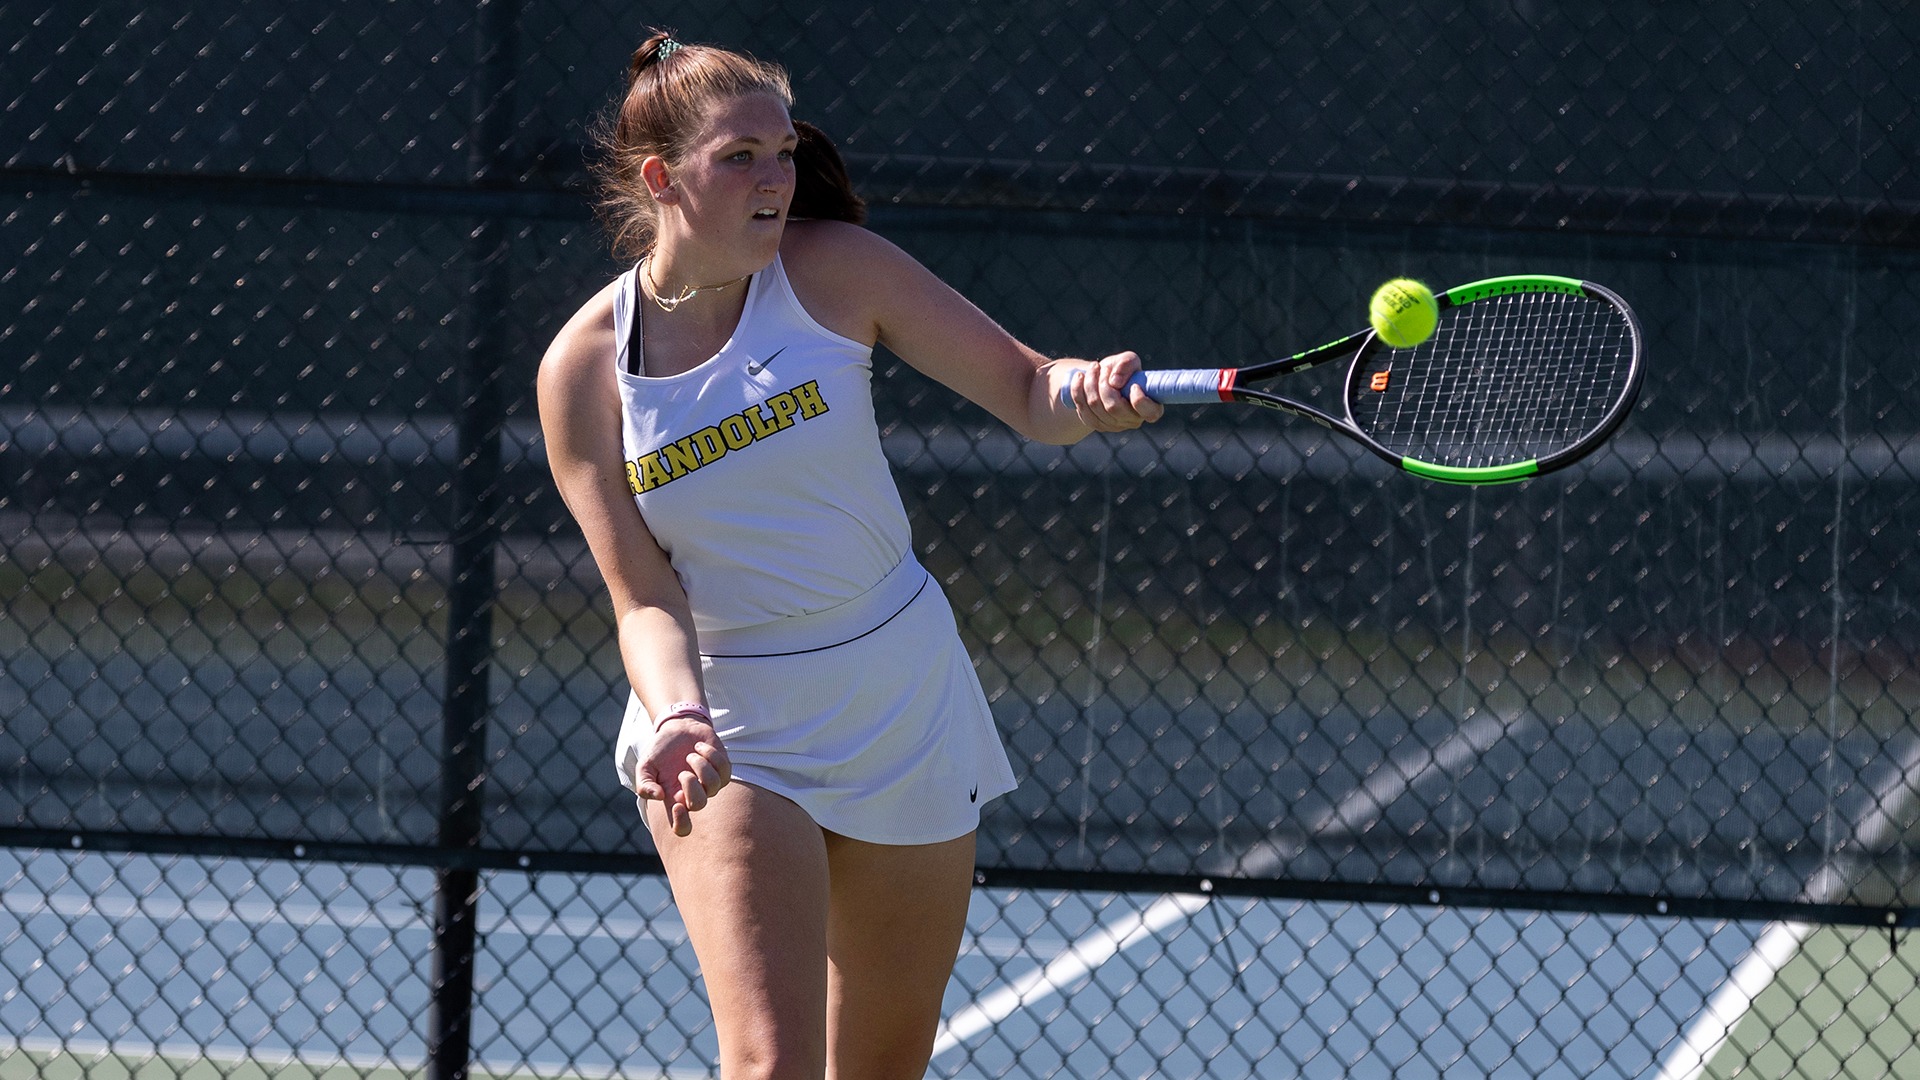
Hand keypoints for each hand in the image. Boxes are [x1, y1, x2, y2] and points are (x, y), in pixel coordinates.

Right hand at [635, 716, 730, 835]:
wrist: (677, 727)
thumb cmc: (660, 751)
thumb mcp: (645, 766)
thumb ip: (644, 783)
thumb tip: (658, 796)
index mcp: (674, 799)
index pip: (682, 827)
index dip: (682, 824)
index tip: (677, 805)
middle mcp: (694, 794)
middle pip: (699, 804)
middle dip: (691, 787)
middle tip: (682, 772)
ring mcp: (711, 783)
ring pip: (714, 785)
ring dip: (700, 766)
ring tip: (690, 755)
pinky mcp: (723, 769)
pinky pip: (724, 768)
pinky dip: (710, 755)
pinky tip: (699, 747)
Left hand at [1067, 351, 1163, 430]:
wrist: (1102, 377)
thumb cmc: (1121, 370)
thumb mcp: (1128, 360)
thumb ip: (1127, 364)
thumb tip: (1115, 382)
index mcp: (1150, 407)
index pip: (1150, 412)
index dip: (1140, 400)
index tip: (1133, 385)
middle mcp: (1133, 420)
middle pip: (1114, 407)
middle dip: (1104, 384)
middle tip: (1104, 368)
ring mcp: (1113, 426)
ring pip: (1095, 405)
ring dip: (1090, 382)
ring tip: (1093, 368)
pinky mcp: (1095, 424)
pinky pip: (1082, 408)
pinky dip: (1077, 390)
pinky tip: (1079, 377)